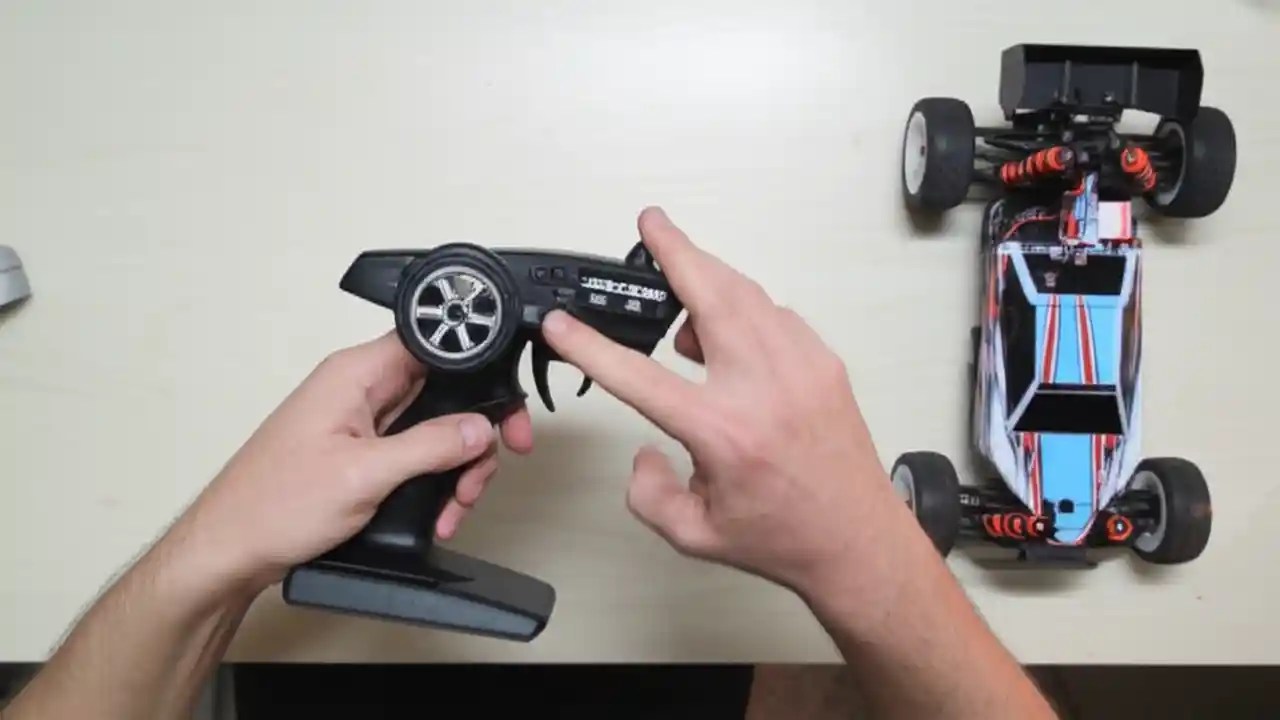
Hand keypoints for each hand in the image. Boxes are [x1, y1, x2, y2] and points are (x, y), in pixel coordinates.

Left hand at [173, 331, 533, 592]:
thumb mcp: (364, 474)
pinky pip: (417, 455)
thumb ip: (429, 446)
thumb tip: (479, 427)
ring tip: (456, 506)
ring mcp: (363, 422)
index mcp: (356, 374)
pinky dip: (435, 483)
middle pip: (445, 392)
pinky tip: (438, 513)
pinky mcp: (364, 452)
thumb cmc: (274, 505)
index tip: (503, 412)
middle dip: (473, 437)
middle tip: (484, 472)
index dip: (478, 372)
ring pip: (437, 429)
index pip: (435, 346)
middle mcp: (361, 390)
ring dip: (456, 469)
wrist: (231, 551)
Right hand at [541, 207, 908, 597]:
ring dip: (711, 278)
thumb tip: (641, 451)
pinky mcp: (824, 363)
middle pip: (710, 295)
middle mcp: (763, 388)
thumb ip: (648, 493)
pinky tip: (729, 333)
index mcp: (722, 431)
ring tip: (681, 294)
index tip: (562, 324)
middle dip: (675, 250)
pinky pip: (776, 316)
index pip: (639, 375)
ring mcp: (800, 367)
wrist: (857, 540)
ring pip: (747, 295)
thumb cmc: (783, 536)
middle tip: (651, 223)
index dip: (590, 346)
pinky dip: (746, 309)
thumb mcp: (694, 534)